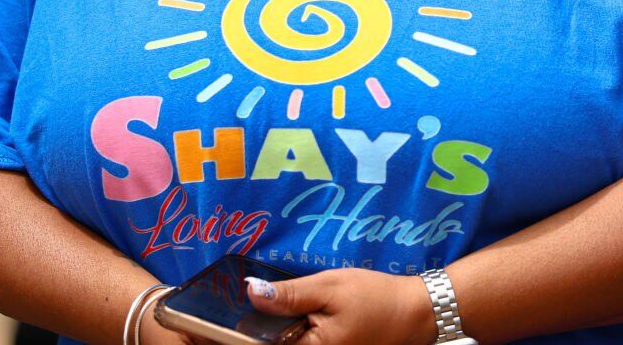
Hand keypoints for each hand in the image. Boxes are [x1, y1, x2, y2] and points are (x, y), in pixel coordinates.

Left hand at [244, 267, 434, 344]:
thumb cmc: (378, 298)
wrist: (415, 314)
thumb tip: (250, 291)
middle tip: (231, 313)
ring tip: (259, 310)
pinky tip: (279, 321)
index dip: (229, 332)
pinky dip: (282, 335)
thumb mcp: (332, 287)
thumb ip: (290, 294)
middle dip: (248, 331)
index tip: (207, 320)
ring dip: (266, 332)